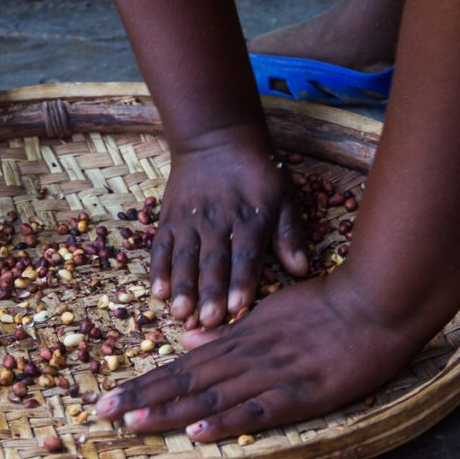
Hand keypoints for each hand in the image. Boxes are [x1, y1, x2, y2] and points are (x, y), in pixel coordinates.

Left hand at [97, 273, 423, 440]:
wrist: (374, 303)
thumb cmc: (325, 305)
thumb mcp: (268, 311)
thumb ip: (228, 330)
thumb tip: (188, 338)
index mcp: (238, 337)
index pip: (181, 364)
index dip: (144, 381)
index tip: (110, 396)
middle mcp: (246, 356)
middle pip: (185, 380)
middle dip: (141, 396)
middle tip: (100, 411)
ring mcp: (271, 373)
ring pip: (211, 395)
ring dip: (169, 409)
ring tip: (132, 421)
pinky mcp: (299, 392)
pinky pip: (256, 410)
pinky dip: (225, 420)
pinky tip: (197, 431)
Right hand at [150, 132, 307, 326]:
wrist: (216, 138)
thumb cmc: (257, 172)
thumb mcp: (284, 196)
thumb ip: (291, 234)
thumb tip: (301, 270)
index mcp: (250, 217)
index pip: (246, 254)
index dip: (242, 281)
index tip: (239, 307)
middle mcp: (218, 220)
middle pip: (213, 261)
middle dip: (210, 292)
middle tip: (208, 320)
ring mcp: (190, 219)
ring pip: (185, 257)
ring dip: (182, 286)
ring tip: (179, 312)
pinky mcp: (170, 217)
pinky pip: (162, 247)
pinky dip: (158, 270)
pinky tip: (158, 292)